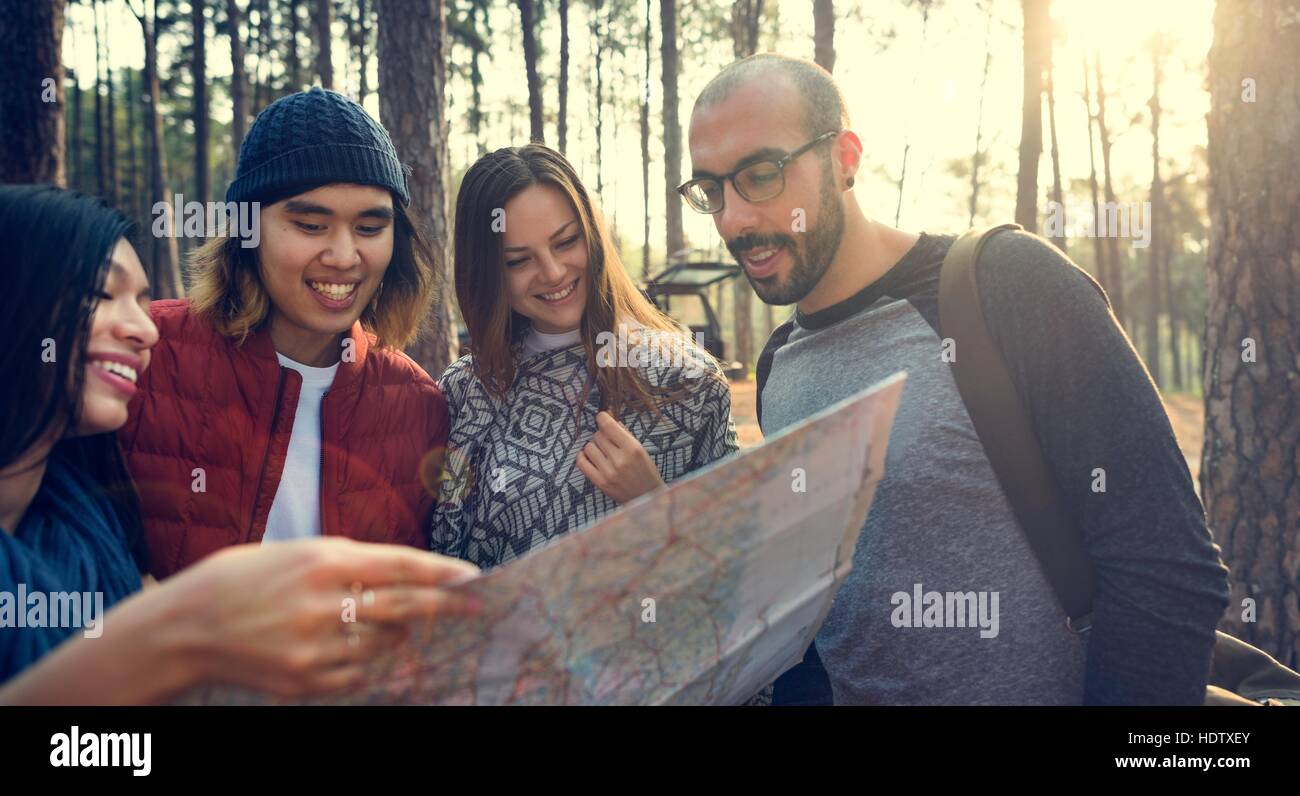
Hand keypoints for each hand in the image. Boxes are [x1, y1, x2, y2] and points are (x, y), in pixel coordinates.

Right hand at [169, 537, 480, 697]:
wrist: (187, 627)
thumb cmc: (245, 577)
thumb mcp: (297, 551)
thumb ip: (351, 561)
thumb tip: (406, 572)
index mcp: (322, 561)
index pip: (400, 565)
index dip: (441, 571)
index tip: (473, 575)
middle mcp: (323, 603)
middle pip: (405, 606)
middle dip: (447, 605)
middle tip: (477, 606)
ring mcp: (315, 647)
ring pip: (385, 643)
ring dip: (396, 632)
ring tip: (382, 621)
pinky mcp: (305, 680)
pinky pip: (359, 674)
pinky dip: (366, 661)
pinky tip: (350, 647)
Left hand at [575, 411, 665, 503]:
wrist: (647, 497)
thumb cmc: (646, 471)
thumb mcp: (641, 450)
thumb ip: (625, 434)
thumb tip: (609, 418)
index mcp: (632, 449)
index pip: (608, 425)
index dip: (602, 417)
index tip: (602, 417)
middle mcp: (620, 460)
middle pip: (598, 435)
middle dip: (602, 435)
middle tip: (609, 441)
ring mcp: (608, 472)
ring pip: (589, 447)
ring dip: (594, 446)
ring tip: (602, 452)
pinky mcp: (600, 483)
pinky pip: (582, 463)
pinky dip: (583, 457)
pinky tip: (590, 457)